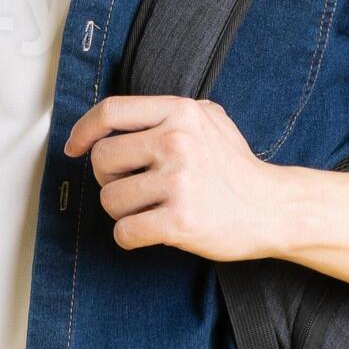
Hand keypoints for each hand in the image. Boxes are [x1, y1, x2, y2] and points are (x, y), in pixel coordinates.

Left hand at [63, 94, 298, 262]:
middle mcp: (177, 142)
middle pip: (102, 159)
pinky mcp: (179, 221)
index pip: (110, 112)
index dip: (83, 131)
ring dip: (123, 211)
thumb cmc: (235, 168)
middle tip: (133, 186)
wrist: (273, 208)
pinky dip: (131, 236)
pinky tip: (152, 230)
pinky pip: (124, 232)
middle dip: (109, 178)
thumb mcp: (209, 119)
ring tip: (151, 209)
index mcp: (181, 112)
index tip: (75, 147)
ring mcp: (179, 182)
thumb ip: (166, 113)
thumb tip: (109, 121)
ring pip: (109, 199)